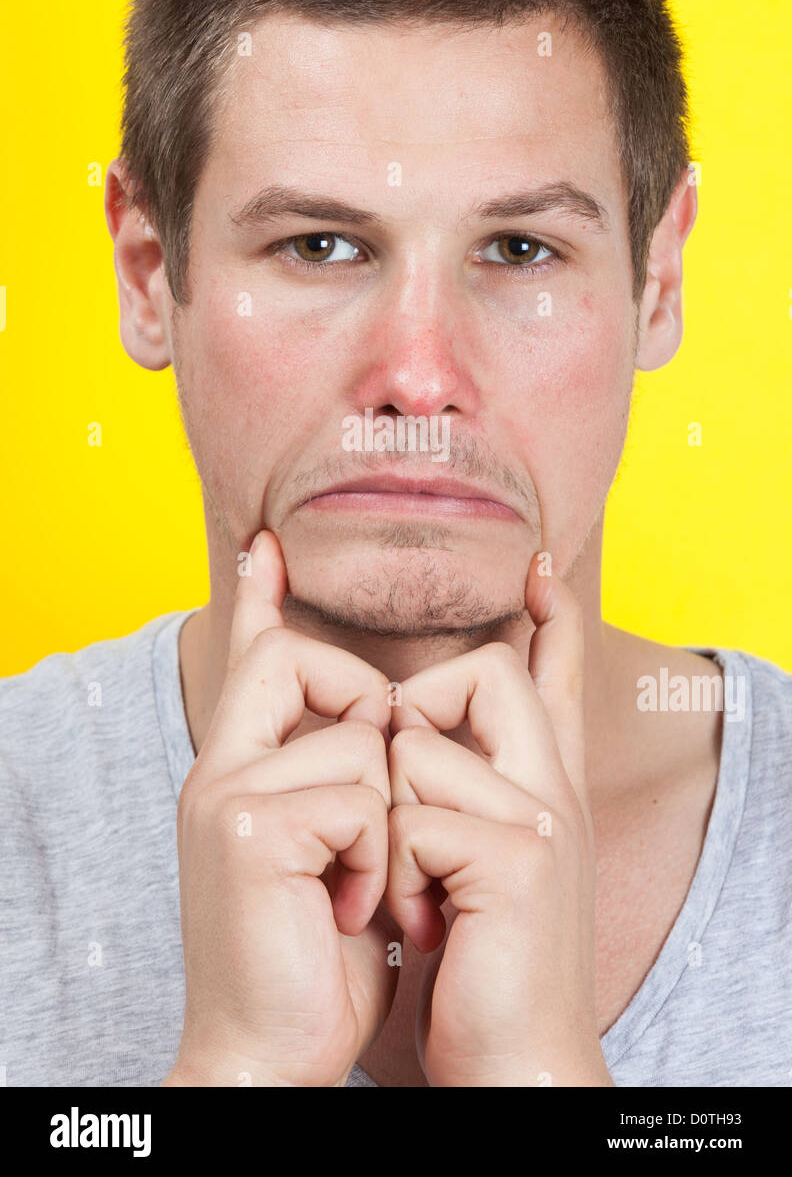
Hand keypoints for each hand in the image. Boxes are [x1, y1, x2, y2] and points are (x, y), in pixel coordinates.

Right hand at [164, 530, 397, 1086]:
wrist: (268, 1053)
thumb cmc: (315, 957)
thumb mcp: (339, 850)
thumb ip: (346, 778)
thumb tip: (387, 719)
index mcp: (238, 768)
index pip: (251, 658)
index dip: (258, 600)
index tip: (266, 545)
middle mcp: (219, 767)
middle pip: (296, 660)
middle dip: (356, 707)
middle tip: (364, 795)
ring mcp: (226, 792)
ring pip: (357, 739)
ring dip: (382, 820)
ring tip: (354, 885)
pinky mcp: (249, 826)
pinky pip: (360, 795)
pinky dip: (375, 858)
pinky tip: (346, 907)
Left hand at [386, 554, 612, 1086]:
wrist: (513, 1061)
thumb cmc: (479, 966)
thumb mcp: (467, 865)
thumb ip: (456, 796)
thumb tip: (410, 736)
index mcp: (543, 787)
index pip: (550, 677)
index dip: (550, 619)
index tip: (538, 567)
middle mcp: (554, 788)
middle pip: (487, 672)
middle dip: (427, 709)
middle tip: (415, 794)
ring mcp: (543, 817)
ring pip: (420, 748)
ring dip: (390, 827)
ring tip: (416, 896)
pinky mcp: (518, 856)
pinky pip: (411, 816)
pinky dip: (393, 875)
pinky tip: (420, 924)